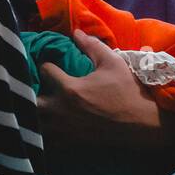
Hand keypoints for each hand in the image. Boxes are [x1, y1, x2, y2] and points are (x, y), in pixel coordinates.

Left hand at [36, 29, 174, 151]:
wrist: (144, 124)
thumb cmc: (129, 91)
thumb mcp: (112, 63)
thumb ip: (91, 46)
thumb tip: (75, 32)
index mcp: (70, 89)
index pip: (44, 70)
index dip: (46, 62)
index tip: (51, 61)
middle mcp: (62, 110)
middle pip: (31, 100)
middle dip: (30, 91)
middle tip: (37, 84)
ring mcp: (65, 129)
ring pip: (35, 123)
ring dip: (35, 112)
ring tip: (40, 103)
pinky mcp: (71, 143)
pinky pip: (48, 141)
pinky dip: (45, 132)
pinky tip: (50, 124)